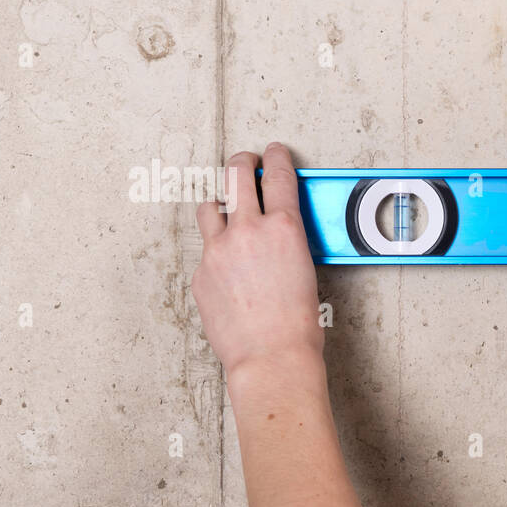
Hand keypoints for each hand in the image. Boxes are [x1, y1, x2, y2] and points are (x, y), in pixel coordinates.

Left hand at [192, 143, 322, 383]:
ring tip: (228, 211)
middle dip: (242, 162)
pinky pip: (205, 250)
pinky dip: (216, 252)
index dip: (276, 157)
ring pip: (209, 207)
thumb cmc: (298, 323)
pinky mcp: (200, 272)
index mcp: (284, 228)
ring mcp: (218, 250)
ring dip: (221, 204)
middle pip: (236, 176)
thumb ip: (288, 240)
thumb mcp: (305, 269)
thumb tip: (277, 230)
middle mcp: (247, 231)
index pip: (278, 176)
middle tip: (246, 160)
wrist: (271, 355)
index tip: (274, 151)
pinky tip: (228, 268)